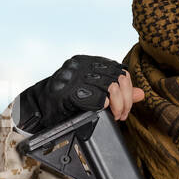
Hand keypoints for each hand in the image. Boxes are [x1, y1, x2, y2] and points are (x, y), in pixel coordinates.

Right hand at [13, 55, 144, 133]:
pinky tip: (102, 112)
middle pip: (118, 79)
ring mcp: (73, 76)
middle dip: (125, 101)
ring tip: (115, 117)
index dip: (128, 90)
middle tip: (121, 115)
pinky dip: (102, 106)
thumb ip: (118, 92)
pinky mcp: (66, 90)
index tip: (125, 107)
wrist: (38, 108)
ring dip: (117, 106)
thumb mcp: (95, 94)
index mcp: (89, 62)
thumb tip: (140, 94)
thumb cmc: (66, 102)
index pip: (120, 71)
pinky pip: (94, 97)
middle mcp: (81, 64)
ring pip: (110, 87)